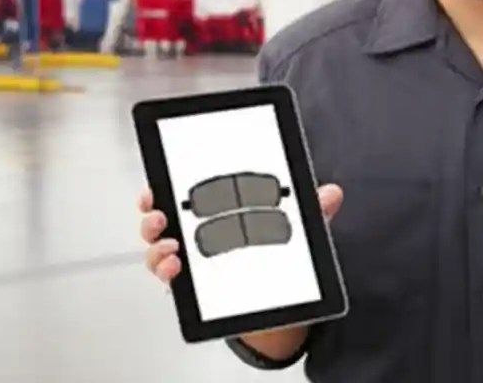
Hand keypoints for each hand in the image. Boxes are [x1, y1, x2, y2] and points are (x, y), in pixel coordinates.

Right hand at [139, 183, 344, 284]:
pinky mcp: (193, 286)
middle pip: (160, 221)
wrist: (278, 297)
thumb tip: (331, 193)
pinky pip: (170, 279)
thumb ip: (312, 210)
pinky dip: (166, 273)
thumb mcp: (296, 228)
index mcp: (215, 210)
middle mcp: (196, 234)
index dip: (162, 188)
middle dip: (152, 216)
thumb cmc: (277, 253)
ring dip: (157, 248)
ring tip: (172, 247)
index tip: (157, 186)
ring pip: (158, 251)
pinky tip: (176, 268)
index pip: (183, 194)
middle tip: (160, 215)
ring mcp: (192, 261)